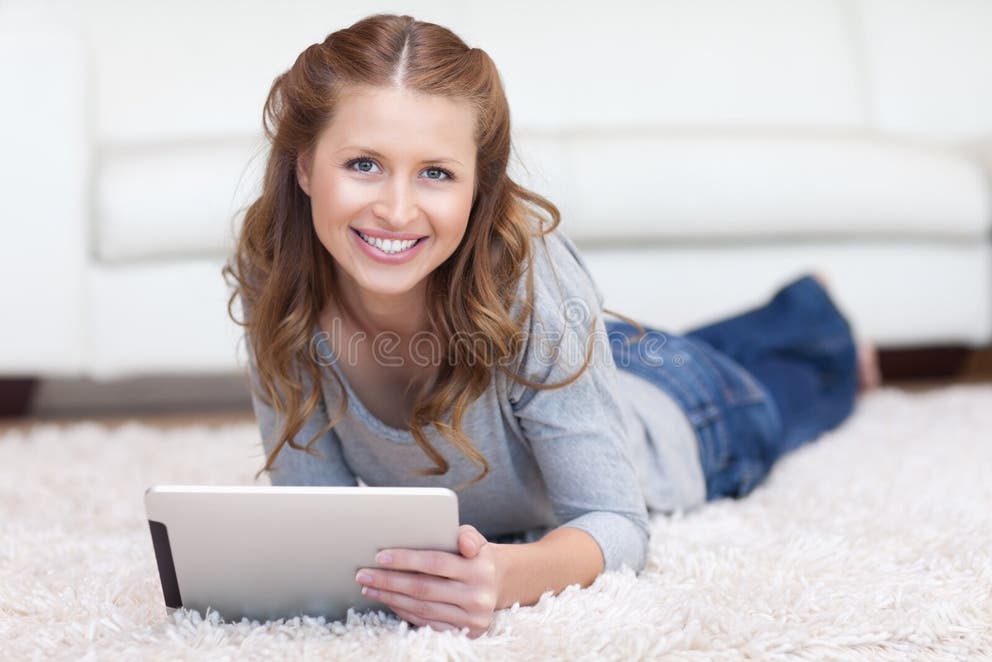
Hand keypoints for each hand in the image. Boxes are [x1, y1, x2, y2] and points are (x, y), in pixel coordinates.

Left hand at [354, 524, 503, 637]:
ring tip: (369, 586)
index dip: (406, 560)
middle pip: (424, 588)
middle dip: (389, 580)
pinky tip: (388, 600)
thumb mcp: (476, 539)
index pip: (436, 563)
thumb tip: (462, 541)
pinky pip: (426, 623)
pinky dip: (403, 611)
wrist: (497, 584)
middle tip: (363, 573)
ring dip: (390, 597)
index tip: (380, 556)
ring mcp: (472, 618)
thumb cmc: (475, 556)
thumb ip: (466, 534)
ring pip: (422, 608)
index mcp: (480, 568)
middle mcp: (478, 596)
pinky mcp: (464, 633)